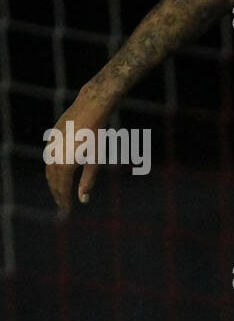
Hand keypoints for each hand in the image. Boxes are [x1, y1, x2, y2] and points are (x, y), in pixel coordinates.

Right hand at [45, 90, 104, 219]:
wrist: (90, 109)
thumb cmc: (97, 136)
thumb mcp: (96, 161)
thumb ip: (88, 181)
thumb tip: (83, 200)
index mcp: (65, 165)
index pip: (62, 189)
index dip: (64, 201)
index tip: (67, 211)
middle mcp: (54, 157)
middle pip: (53, 181)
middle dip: (58, 194)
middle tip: (63, 205)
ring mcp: (51, 146)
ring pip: (49, 169)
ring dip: (53, 182)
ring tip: (59, 192)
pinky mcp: (51, 138)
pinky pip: (49, 158)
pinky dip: (52, 169)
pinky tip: (57, 172)